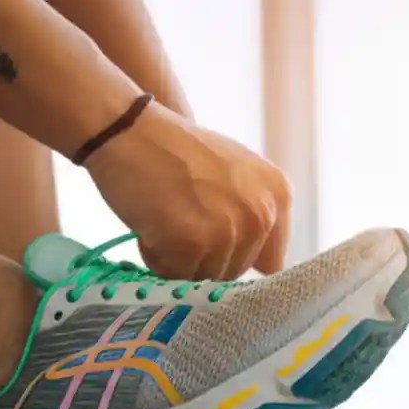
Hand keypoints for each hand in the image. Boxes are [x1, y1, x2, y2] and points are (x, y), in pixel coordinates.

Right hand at [85, 102, 290, 279]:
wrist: (130, 131)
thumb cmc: (174, 151)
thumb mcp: (234, 174)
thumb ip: (251, 214)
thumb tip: (263, 267)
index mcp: (277, 194)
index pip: (270, 262)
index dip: (236, 259)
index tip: (212, 246)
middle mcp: (261, 214)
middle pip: (233, 272)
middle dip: (204, 258)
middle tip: (178, 219)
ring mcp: (229, 230)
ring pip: (204, 277)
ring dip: (178, 259)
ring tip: (164, 220)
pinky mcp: (193, 243)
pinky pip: (175, 276)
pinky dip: (157, 258)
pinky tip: (150, 225)